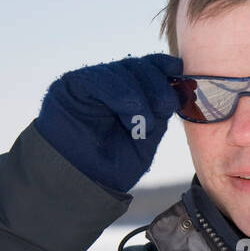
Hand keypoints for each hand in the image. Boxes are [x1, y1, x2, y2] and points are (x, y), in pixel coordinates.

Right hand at [36, 52, 183, 193]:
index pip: (147, 70)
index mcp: (127, 96)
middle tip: (165, 108)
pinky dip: (120, 93)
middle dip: (157, 84)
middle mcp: (108, 86)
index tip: (179, 70)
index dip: (163, 66)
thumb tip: (176, 90)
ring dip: (139, 95)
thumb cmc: (110, 167)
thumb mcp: (145, 141)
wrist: (80, 184)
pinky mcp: (70, 85)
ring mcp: (89, 84)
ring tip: (143, 124)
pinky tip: (128, 112)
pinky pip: (98, 78)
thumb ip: (157, 115)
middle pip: (137, 67)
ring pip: (121, 71)